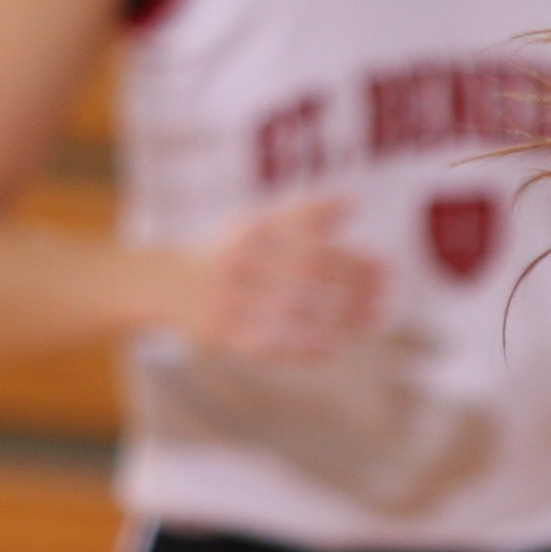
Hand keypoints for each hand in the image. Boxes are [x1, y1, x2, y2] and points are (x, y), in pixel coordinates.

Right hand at [172, 198, 385, 362]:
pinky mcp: (222, 334)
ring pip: (292, 311)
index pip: (313, 242)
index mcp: (252, 230)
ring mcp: (229, 299)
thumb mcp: (257, 223)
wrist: (164, 283)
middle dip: (351, 288)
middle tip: (383, 299)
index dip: (353, 258)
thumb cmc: (226, 250)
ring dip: (336, 319)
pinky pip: (267, 345)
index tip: (386, 270)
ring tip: (369, 321)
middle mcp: (240, 261)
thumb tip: (354, 203)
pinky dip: (301, 348)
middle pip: (306, 274)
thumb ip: (303, 213)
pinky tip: (331, 348)